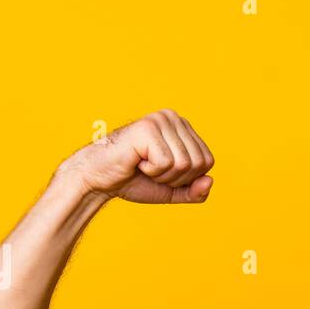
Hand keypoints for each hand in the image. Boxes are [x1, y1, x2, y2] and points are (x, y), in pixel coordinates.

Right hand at [58, 109, 214, 203]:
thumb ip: (195, 191)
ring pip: (185, 164)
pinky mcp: (147, 128)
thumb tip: (210, 181)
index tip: (163, 172)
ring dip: (164, 175)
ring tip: (144, 165)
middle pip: (199, 163)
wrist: (100, 178)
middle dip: (177, 178)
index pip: (207, 162)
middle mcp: (173, 118)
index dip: (188, 178)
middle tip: (152, 171)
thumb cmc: (135, 180)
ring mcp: (160, 120)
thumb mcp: (173, 190)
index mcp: (182, 127)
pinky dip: (152, 171)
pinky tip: (137, 162)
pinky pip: (167, 163)